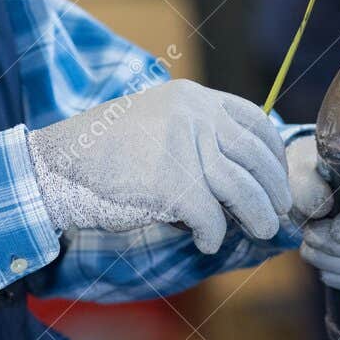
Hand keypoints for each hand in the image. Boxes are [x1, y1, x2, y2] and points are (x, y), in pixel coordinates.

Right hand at [26, 79, 289, 254]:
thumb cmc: (105, 150)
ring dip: (257, 216)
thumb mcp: (156, 121)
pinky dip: (214, 235)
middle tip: (278, 211)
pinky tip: (205, 242)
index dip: (273, 153)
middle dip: (273, 188)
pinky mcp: (172, 182)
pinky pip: (211, 217)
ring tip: (260, 231)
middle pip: (254, 156)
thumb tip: (243, 171)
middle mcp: (193, 115)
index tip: (276, 177)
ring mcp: (183, 146)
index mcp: (192, 97)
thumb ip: (195, 132)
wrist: (60, 163)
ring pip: (242, 189)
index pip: (254, 120)